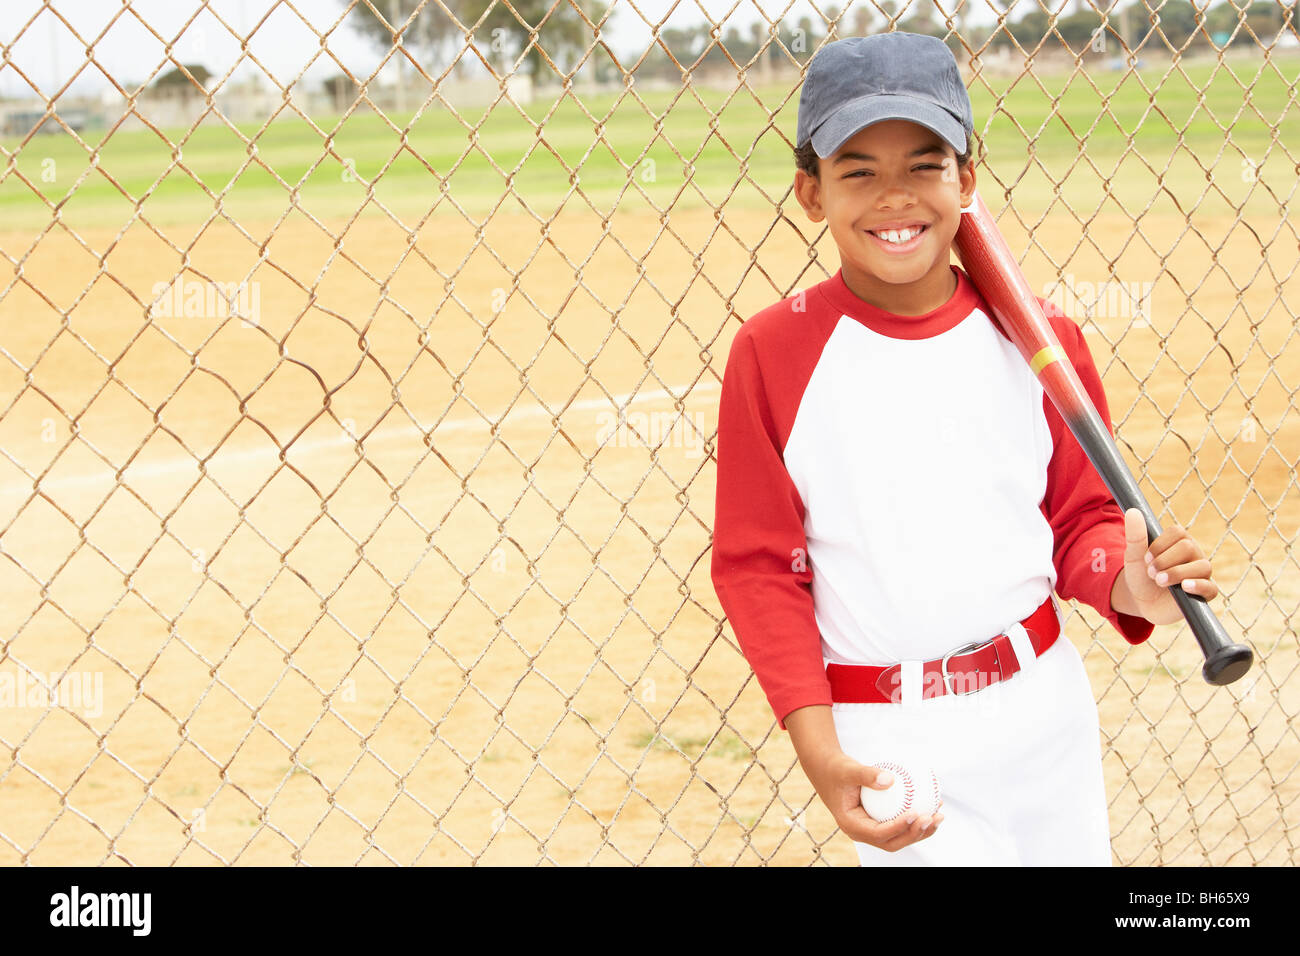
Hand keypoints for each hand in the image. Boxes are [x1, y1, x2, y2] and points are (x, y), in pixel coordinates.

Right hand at [807, 750, 943, 851]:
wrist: (829, 770)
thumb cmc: (837, 769)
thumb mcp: (848, 769)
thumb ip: (867, 775)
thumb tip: (890, 779)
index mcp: (852, 825)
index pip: (878, 833)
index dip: (898, 827)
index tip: (914, 813)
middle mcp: (862, 832)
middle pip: (892, 842)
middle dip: (914, 834)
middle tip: (930, 817)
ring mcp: (871, 829)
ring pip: (899, 837)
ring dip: (920, 830)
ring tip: (938, 815)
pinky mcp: (878, 822)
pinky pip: (899, 825)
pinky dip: (915, 820)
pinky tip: (931, 807)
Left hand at [1117, 507, 1219, 624]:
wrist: (1141, 601)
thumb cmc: (1141, 575)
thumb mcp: (1134, 555)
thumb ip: (1135, 535)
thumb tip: (1133, 511)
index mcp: (1179, 542)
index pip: (1178, 532)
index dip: (1160, 545)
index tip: (1146, 558)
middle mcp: (1194, 555)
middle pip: (1188, 547)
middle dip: (1164, 561)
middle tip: (1151, 573)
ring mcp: (1201, 574)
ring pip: (1202, 566)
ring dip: (1176, 573)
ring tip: (1159, 581)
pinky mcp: (1204, 593)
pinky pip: (1211, 587)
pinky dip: (1198, 585)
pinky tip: (1184, 586)